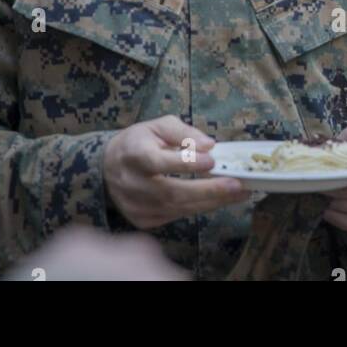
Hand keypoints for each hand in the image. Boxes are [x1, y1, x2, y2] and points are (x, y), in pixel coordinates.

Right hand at [104, 116, 247, 229]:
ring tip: (238, 193)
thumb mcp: (158, 126)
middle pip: (171, 192)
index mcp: (133, 154)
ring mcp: (135, 206)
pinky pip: (175, 216)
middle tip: (237, 185)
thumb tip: (210, 145)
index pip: (159, 162)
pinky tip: (219, 200)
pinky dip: (199, 208)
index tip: (212, 161)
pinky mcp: (141, 219)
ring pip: (177, 208)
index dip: (185, 163)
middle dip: (208, 190)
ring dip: (211, 202)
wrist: (107, 167)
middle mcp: (131, 183)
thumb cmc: (139, 142)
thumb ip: (184, 133)